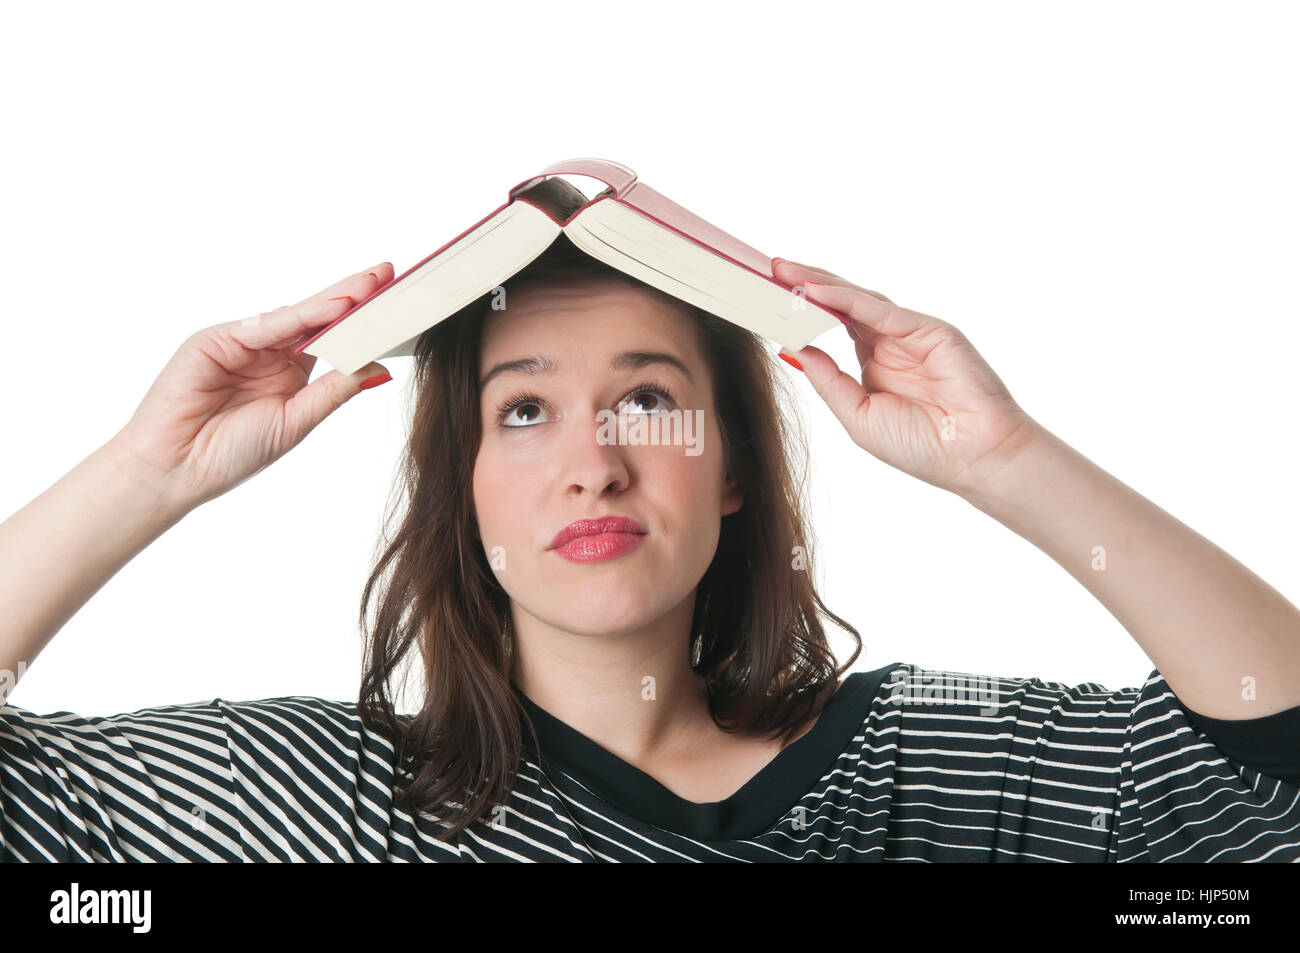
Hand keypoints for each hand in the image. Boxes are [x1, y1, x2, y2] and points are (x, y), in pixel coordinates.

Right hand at [110, 262, 396, 511]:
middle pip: (318, 319)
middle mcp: (269, 354)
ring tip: (371, 287)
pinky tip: (333, 307)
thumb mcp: (297, 421)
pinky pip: (266, 324)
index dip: (363, 324)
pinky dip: (300, 314)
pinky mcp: (217, 339)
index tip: (398, 307)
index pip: (333, 340)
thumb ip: (335, 390)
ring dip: (335, 301)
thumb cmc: (231, 454)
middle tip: (389, 275)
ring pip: (296, 315)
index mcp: (290, 374)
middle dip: (354, 297)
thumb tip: (381, 369)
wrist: (176, 469)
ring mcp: (243, 343)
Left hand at [773, 259, 1044, 496]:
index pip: (830, 327)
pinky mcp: (931, 330)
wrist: (974, 459)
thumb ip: (828, 380)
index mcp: (874, 365)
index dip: (799, 312)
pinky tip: (817, 292)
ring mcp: (911, 334)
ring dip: (820, 284)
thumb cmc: (923, 447)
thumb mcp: (858, 415)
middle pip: (840, 305)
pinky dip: (848, 299)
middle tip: (769, 270)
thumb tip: (793, 348)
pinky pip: (882, 311)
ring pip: (858, 300)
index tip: (764, 299)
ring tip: (784, 272)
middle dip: (804, 286)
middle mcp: (890, 344)